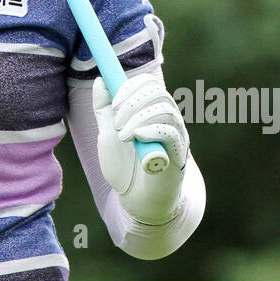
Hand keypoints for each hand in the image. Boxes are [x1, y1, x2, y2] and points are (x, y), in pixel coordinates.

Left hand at [92, 69, 189, 225]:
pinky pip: (172, 131)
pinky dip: (151, 129)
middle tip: (117, 121)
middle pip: (158, 91)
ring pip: (165, 108)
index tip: (114, 102)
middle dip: (133, 101)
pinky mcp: (179, 153)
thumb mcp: (107, 134)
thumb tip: (100, 80)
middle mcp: (167, 119)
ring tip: (123, 136)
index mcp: (150, 111)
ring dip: (138, 117)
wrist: (135, 200)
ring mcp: (175, 135)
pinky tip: (137, 138)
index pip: (148, 83)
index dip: (130, 86)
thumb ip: (104, 109)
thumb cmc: (124, 167)